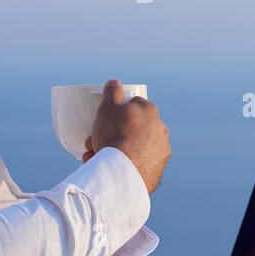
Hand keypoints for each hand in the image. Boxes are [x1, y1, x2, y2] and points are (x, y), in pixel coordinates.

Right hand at [85, 79, 170, 195]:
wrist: (122, 173)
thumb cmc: (114, 136)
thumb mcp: (108, 107)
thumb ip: (111, 92)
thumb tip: (115, 82)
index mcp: (149, 111)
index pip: (132, 105)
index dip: (115, 113)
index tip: (103, 122)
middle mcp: (160, 129)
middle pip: (131, 128)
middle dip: (112, 134)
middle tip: (94, 143)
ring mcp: (160, 150)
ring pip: (133, 147)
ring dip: (116, 151)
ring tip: (97, 160)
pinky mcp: (157, 169)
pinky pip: (138, 164)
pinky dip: (126, 166)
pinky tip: (111, 170)